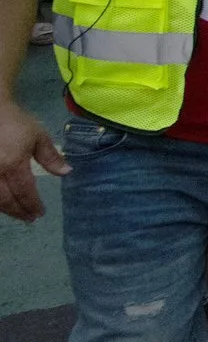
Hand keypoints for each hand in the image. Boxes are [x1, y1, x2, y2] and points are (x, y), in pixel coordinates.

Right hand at [0, 100, 68, 223]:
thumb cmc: (15, 122)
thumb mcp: (38, 136)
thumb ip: (51, 157)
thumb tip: (66, 172)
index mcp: (13, 164)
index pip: (24, 192)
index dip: (32, 204)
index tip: (40, 213)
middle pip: (6, 200)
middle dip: (19, 211)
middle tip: (29, 219)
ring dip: (5, 209)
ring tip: (18, 213)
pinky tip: (3, 203)